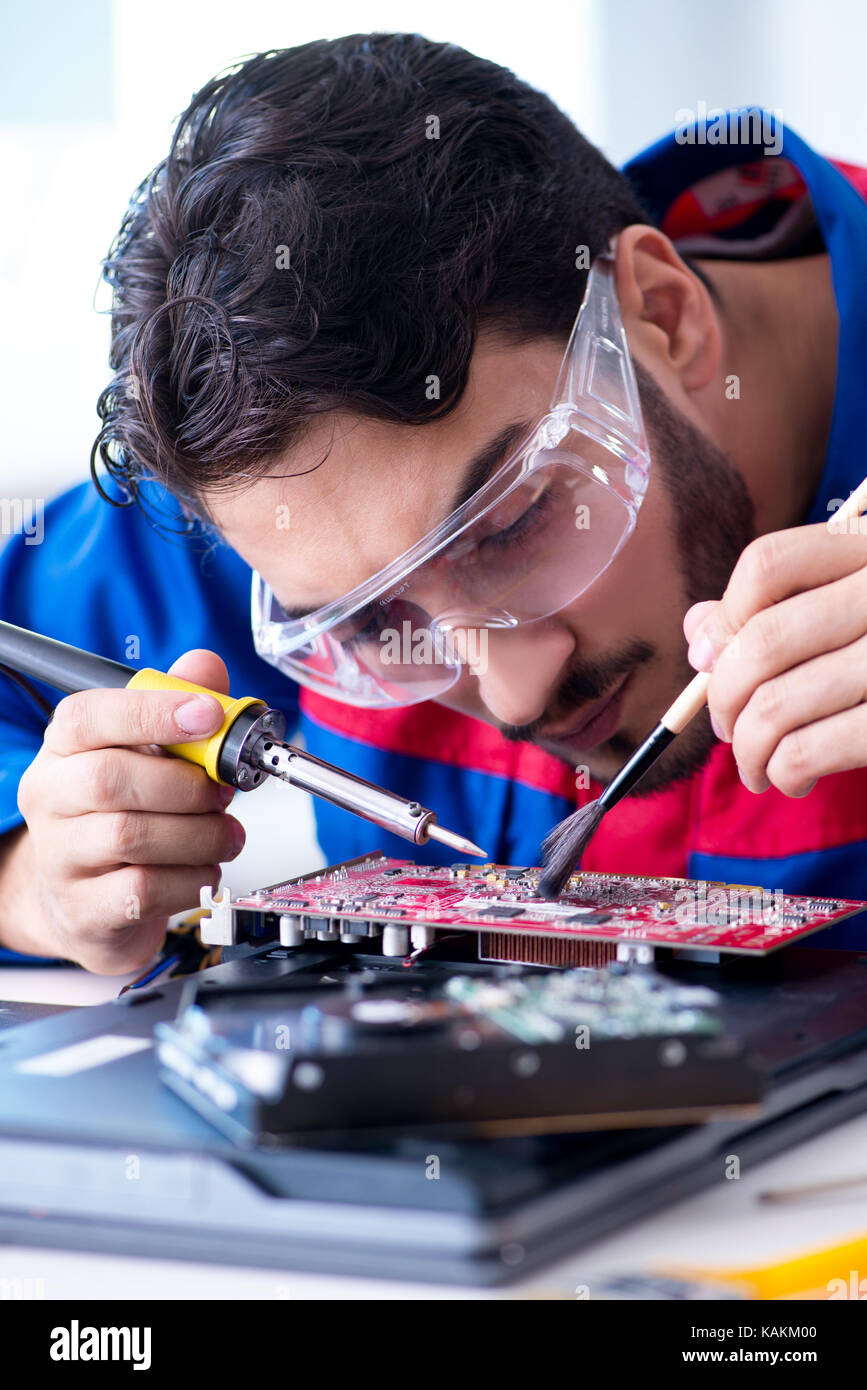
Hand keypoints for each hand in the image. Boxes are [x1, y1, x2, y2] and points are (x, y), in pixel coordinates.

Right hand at [14, 649, 244, 973]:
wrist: (83, 902)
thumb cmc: (123, 817)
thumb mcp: (148, 756)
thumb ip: (179, 707)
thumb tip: (205, 667)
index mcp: (64, 749)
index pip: (89, 718)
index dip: (152, 712)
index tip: (208, 714)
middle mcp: (51, 799)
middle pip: (111, 779)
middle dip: (187, 785)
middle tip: (224, 794)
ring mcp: (60, 858)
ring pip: (131, 836)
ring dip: (200, 834)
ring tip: (225, 835)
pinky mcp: (83, 910)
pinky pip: (144, 889)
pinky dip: (191, 878)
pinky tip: (204, 870)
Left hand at [683, 521, 866, 796]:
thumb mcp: (853, 614)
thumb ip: (777, 611)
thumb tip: (700, 637)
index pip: (769, 565)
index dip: (725, 616)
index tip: (715, 659)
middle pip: (762, 641)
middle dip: (723, 699)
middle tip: (727, 730)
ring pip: (778, 705)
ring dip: (746, 750)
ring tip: (755, 767)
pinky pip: (811, 750)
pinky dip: (784, 772)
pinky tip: (793, 779)